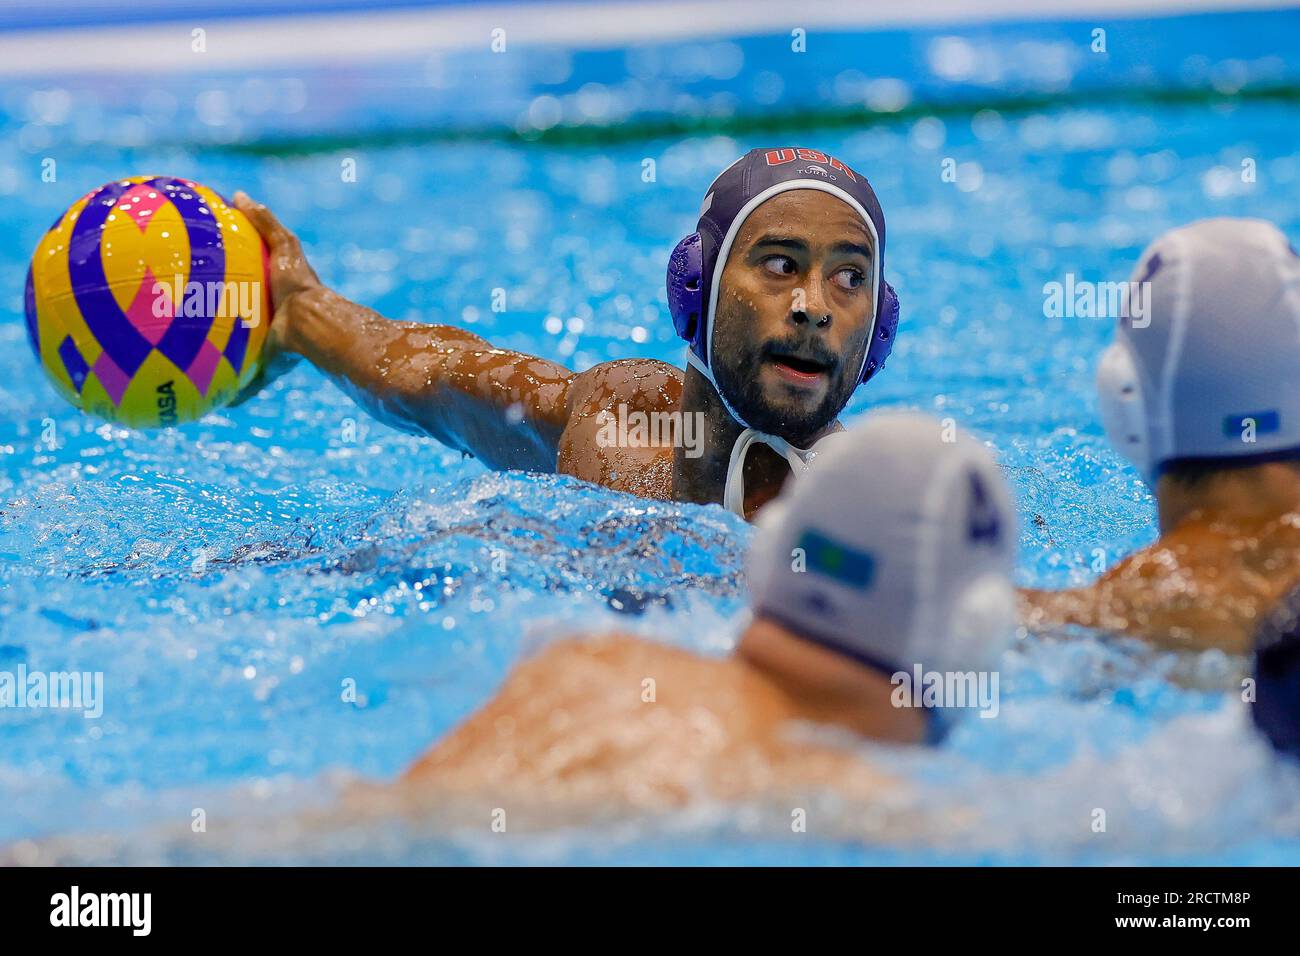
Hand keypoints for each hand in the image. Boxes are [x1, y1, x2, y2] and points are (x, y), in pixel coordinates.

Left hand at [229, 191, 321, 404]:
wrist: (313, 327)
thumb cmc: (291, 345)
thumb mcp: (265, 369)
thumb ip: (247, 385)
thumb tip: (223, 408)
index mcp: (282, 304)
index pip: (263, 291)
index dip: (252, 285)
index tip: (235, 282)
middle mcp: (286, 279)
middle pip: (266, 256)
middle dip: (252, 243)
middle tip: (225, 234)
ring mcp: (288, 262)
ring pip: (269, 234)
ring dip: (254, 218)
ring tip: (229, 203)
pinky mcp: (288, 248)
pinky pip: (268, 223)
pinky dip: (254, 209)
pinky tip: (234, 196)